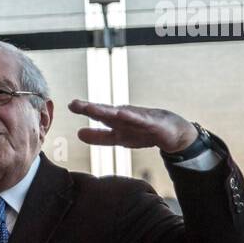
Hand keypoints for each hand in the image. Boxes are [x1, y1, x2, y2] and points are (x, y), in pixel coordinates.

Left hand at [68, 99, 197, 152]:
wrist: (173, 134)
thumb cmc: (144, 132)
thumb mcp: (119, 138)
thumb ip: (100, 136)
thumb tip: (78, 134)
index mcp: (116, 120)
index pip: (98, 114)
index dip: (84, 110)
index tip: (70, 105)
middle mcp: (126, 116)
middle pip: (106, 111)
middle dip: (90, 108)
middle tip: (75, 104)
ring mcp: (139, 118)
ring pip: (121, 114)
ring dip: (107, 110)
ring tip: (93, 108)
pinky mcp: (153, 123)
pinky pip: (141, 120)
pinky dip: (132, 116)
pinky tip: (122, 113)